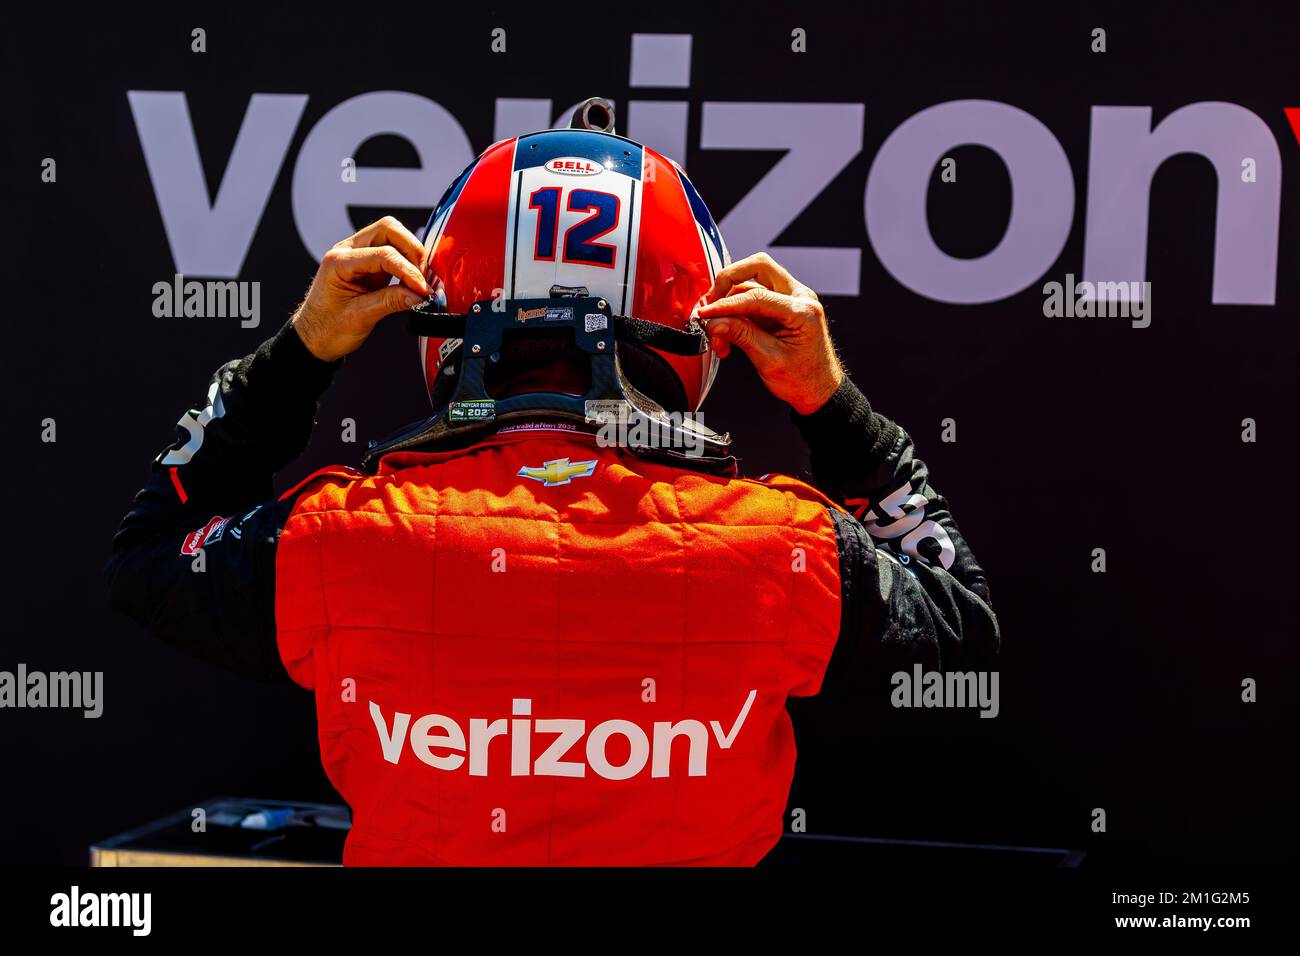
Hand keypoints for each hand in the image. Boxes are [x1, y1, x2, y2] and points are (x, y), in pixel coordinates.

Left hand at [291, 216, 429, 361]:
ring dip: (410, 254)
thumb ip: (390, 302)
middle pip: (388, 229)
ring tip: (417, 280)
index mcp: (338, 262)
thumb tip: (418, 294)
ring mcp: (357, 254)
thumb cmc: (326, 328)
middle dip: (411, 250)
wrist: (314, 338)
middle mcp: (346, 251)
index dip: (408, 270)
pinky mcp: (367, 263)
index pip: (383, 254)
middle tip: (421, 277)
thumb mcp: (360, 318)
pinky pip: (392, 250)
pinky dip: (406, 262)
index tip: (422, 288)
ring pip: (392, 235)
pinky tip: (411, 280)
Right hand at [697, 253, 843, 414]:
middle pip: (758, 267)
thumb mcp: (770, 360)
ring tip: (718, 334)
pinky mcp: (779, 308)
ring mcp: (790, 300)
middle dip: (729, 281)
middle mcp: (799, 298)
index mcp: (803, 310)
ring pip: (751, 282)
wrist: (818, 390)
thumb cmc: (804, 379)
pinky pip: (751, 300)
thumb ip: (742, 336)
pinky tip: (727, 335)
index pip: (757, 296)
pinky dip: (735, 315)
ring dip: (729, 305)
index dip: (726, 304)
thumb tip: (716, 322)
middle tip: (711, 302)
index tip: (707, 314)